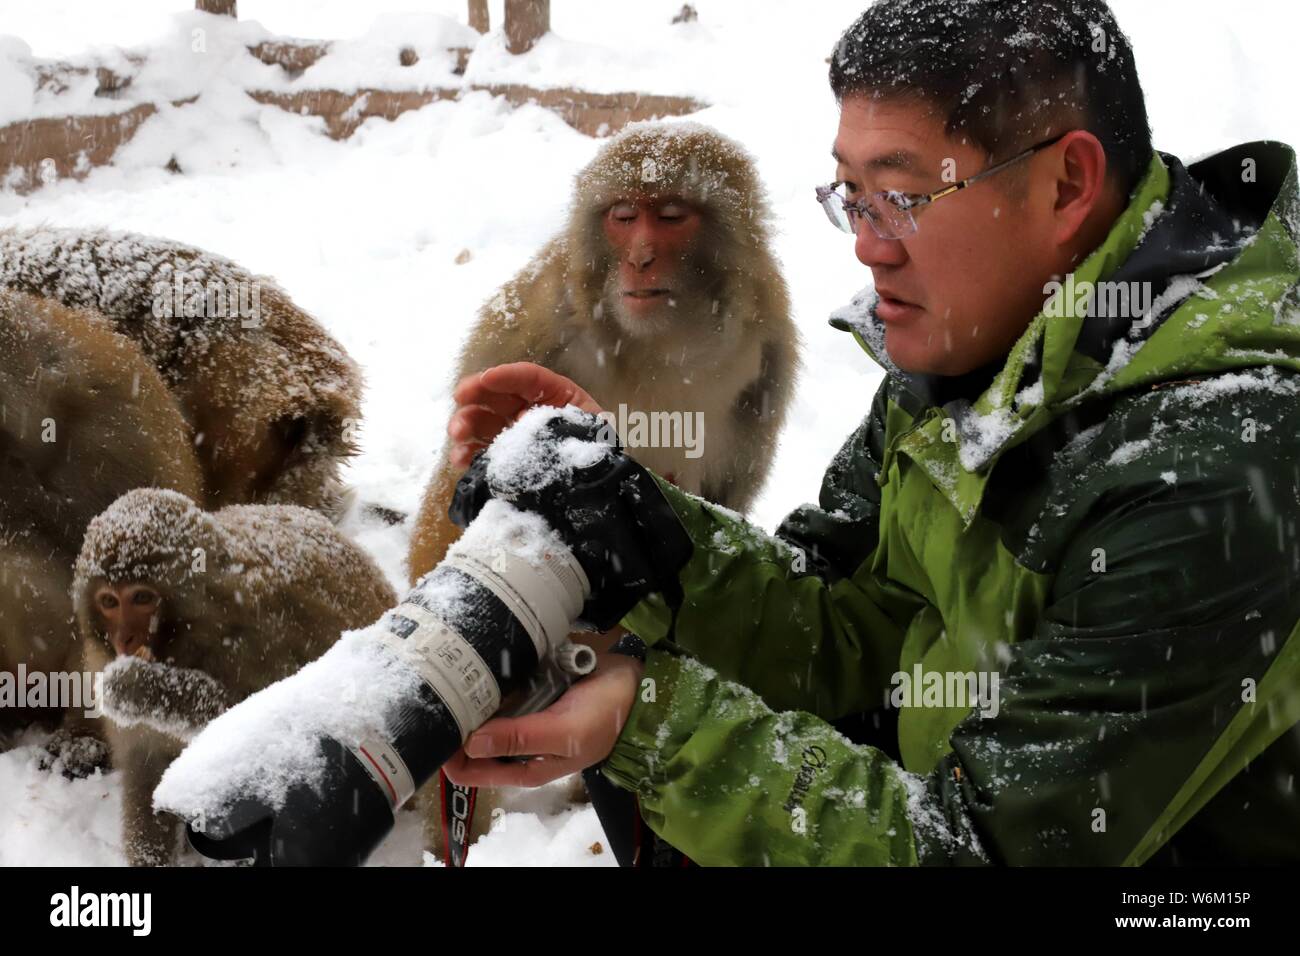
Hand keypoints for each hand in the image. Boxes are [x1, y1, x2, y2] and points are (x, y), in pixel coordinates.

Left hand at [441, 652, 643, 787]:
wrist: (635, 685)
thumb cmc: (603, 716)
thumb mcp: (563, 733)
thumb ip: (519, 739)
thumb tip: (470, 744)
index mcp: (524, 767)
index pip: (469, 771)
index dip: (450, 753)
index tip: (441, 725)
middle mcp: (517, 746)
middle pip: (469, 740)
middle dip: (458, 719)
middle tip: (449, 690)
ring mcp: (522, 718)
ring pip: (481, 711)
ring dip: (473, 696)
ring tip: (463, 671)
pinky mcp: (529, 694)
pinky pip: (499, 689)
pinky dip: (491, 679)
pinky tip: (485, 663)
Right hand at [448, 362, 603, 469]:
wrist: (599, 491)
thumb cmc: (598, 454)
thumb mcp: (593, 427)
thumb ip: (570, 416)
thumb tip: (533, 418)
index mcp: (554, 397)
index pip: (529, 379)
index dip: (507, 375)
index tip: (486, 378)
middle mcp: (530, 413)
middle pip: (497, 397)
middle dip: (475, 395)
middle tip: (460, 400)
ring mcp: (514, 437)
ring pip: (483, 423)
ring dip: (465, 424)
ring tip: (456, 434)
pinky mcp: (504, 461)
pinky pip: (480, 454)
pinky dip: (466, 455)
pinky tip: (460, 459)